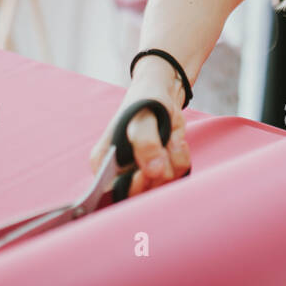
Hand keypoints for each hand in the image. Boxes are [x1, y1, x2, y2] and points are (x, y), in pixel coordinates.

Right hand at [88, 59, 191, 198]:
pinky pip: (177, 175)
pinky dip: (181, 157)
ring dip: (172, 160)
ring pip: (162, 184)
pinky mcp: (161, 169)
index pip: (113, 192)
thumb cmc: (145, 101)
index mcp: (104, 163)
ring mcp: (142, 171)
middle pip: (142, 193)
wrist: (163, 92)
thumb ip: (146, 143)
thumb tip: (154, 172)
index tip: (147, 171)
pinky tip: (176, 142)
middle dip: (158, 172)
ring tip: (169, 139)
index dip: (134, 186)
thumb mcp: (142, 117)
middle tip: (162, 149)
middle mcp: (121, 172)